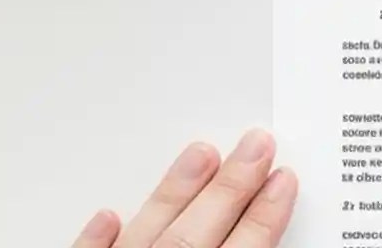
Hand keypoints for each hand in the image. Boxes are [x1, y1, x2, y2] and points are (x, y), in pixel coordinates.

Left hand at [71, 129, 297, 247]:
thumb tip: (272, 240)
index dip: (266, 215)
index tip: (283, 181)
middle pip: (197, 232)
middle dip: (232, 185)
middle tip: (257, 143)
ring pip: (147, 232)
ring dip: (176, 192)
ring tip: (200, 153)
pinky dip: (97, 238)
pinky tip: (109, 214)